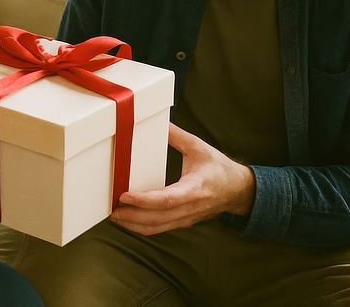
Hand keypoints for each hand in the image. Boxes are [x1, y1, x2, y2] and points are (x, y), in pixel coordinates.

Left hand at [109, 123, 255, 235]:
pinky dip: (142, 227)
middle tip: (111, 209)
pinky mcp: (183, 222)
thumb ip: (176, 136)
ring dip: (134, 225)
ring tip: (115, 216)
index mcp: (195, 188)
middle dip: (132, 216)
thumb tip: (157, 121)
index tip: (125, 195)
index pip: (167, 199)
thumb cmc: (219, 168)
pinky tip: (129, 220)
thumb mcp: (199, 147)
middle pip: (157, 218)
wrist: (238, 190)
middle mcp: (190, 207)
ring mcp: (186, 217)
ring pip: (157, 227)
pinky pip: (160, 228)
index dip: (145, 200)